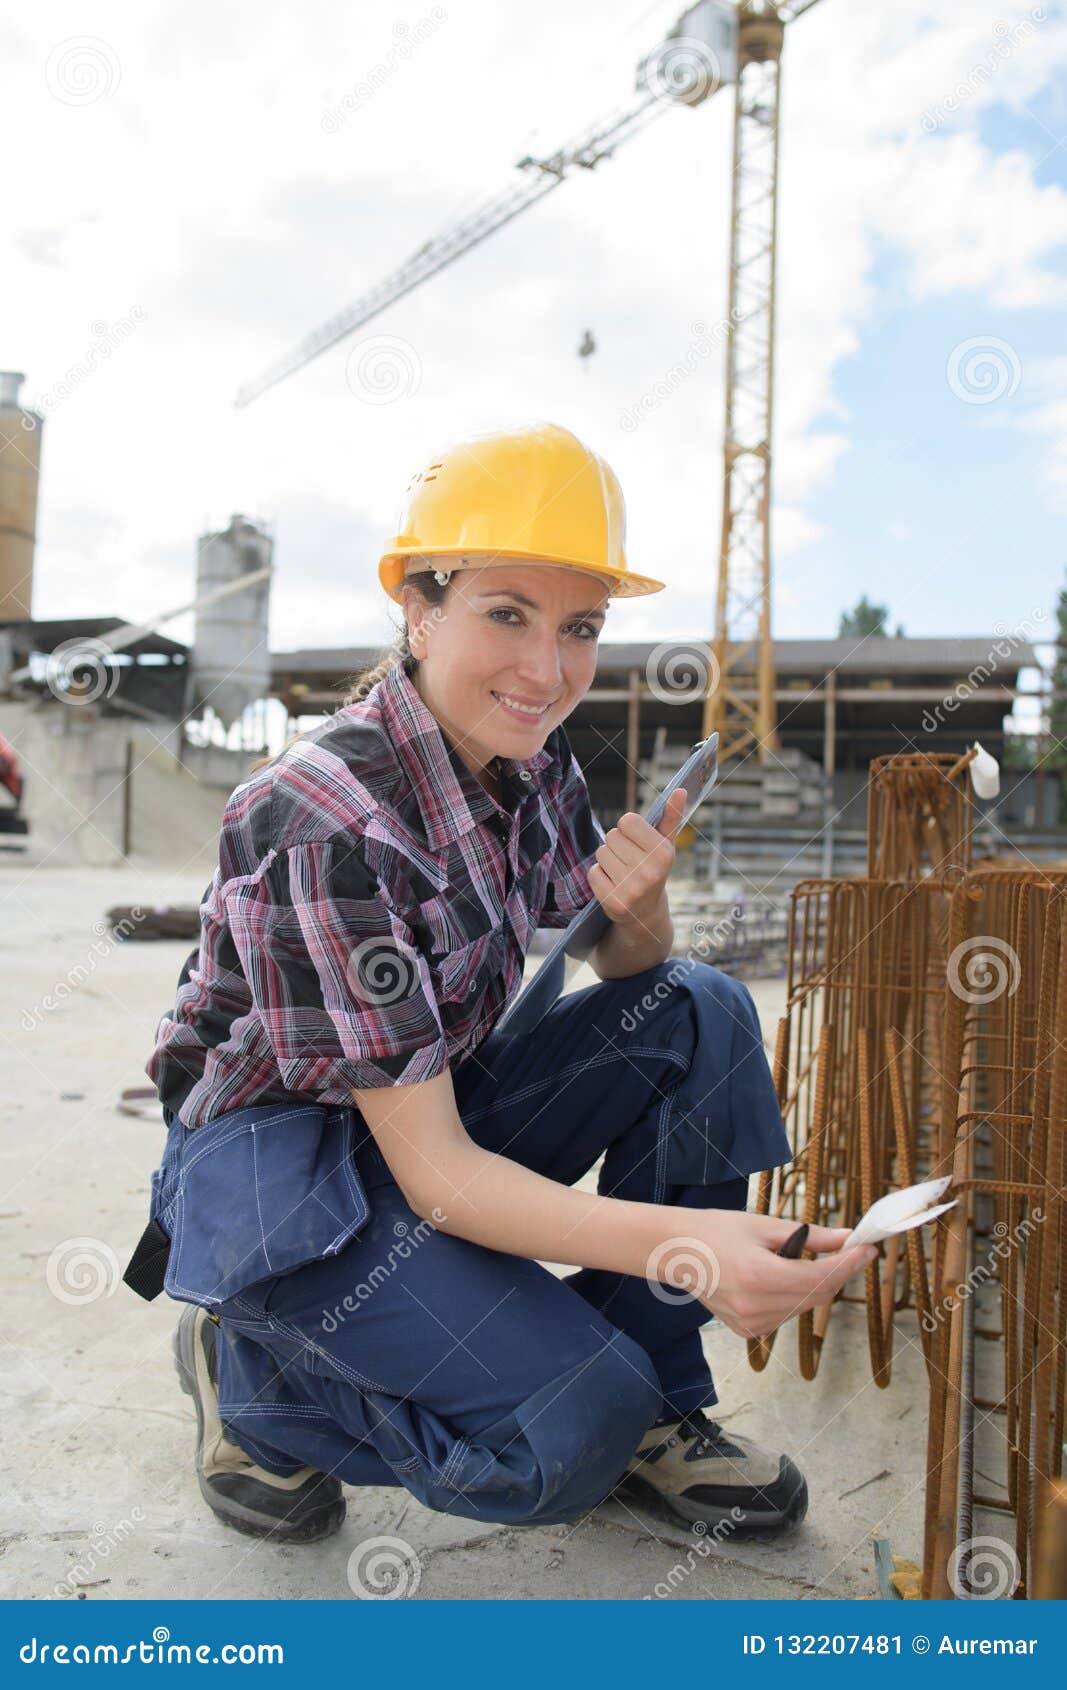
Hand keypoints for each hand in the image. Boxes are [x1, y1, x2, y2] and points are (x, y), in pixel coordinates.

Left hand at [587, 786, 686, 928]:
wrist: (646, 914)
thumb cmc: (654, 870)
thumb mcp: (665, 845)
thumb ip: (670, 817)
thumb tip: (680, 790)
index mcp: (663, 853)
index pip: (627, 820)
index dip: (628, 828)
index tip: (636, 841)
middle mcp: (649, 871)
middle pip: (612, 836)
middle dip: (617, 845)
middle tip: (629, 860)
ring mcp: (631, 888)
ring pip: (601, 852)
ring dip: (607, 860)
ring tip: (621, 871)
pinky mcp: (612, 901)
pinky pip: (593, 872)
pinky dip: (599, 875)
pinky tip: (613, 884)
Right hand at [654, 1211, 876, 1339]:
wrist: (678, 1253)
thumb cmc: (718, 1231)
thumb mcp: (764, 1226)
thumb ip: (810, 1236)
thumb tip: (847, 1238)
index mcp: (759, 1275)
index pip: (820, 1277)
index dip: (848, 1263)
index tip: (866, 1248)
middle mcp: (756, 1306)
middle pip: (817, 1295)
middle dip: (836, 1272)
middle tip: (847, 1249)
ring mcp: (751, 1324)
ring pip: (804, 1307)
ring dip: (813, 1284)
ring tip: (793, 1259)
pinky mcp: (748, 1331)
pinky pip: (786, 1314)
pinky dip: (792, 1296)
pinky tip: (775, 1277)